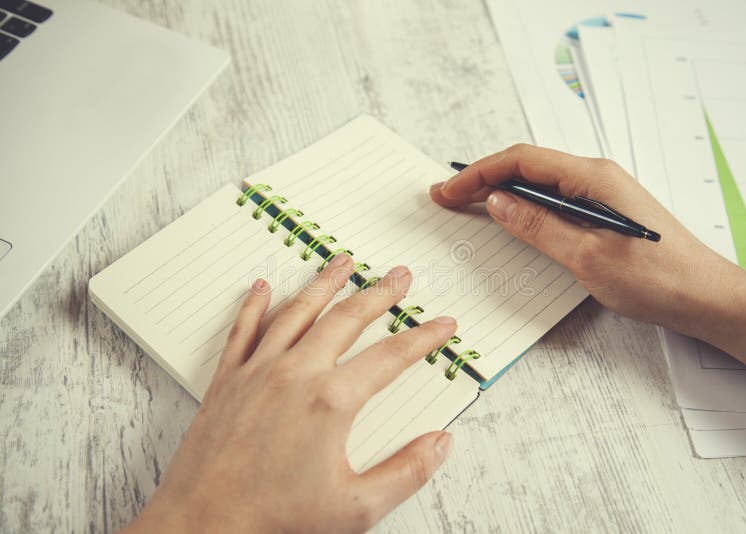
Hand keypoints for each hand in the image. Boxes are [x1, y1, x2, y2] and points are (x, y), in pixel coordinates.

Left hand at [123, 254, 456, 532]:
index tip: (442, 324)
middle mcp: (296, 374)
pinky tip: (262, 286)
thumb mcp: (355, 507)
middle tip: (400, 276)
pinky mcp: (228, 379)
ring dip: (325, 283)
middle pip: (347, 319)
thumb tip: (440, 444)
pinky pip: (243, 330)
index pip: (391, 357)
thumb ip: (406, 472)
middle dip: (380, 294)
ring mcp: (259, 371)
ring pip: (298, 312)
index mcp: (331, 401)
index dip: (423, 338)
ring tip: (343, 262)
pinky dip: (254, 304)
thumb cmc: (274, 519)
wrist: (202, 525)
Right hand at [430, 144, 745, 398]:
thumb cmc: (656, 278)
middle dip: (483, 179)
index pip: (521, 161)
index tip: (447, 191)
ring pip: (539, 183)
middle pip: (527, 166)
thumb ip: (538, 225)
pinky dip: (525, 206)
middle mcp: (596, 177)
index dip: (477, 173)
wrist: (706, 297)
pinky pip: (555, 200)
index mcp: (592, 178)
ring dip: (502, 192)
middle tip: (447, 198)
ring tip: (469, 206)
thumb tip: (497, 202)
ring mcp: (601, 194)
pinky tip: (511, 220)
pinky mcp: (604, 213)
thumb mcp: (586, 256)